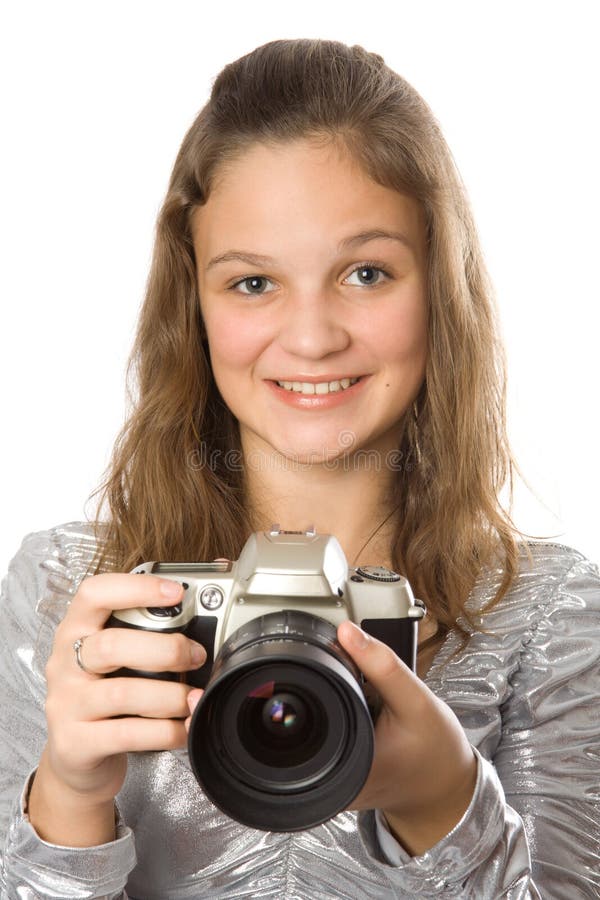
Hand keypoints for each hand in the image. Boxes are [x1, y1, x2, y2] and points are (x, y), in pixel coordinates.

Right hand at [40, 572, 206, 805]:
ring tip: (194, 698)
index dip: (135, 588)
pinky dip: (165, 731)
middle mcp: (64, 664)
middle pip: (111, 645)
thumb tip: (208, 604)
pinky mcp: (75, 743)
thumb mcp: (115, 660)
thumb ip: (147, 632)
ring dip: (170, 696)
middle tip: (197, 656)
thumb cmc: (105, 697)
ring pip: (122, 693)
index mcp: (76, 631)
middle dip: (165, 649)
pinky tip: (184, 728)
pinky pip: (127, 734)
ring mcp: (66, 704)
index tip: (176, 593)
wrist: (74, 758)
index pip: (94, 594)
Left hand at [336, 621, 476, 855]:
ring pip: (323, 724)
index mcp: (349, 766)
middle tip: (374, 695)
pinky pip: (333, 735)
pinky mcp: (342, 776)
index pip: (314, 706)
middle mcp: (335, 780)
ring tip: (374, 709)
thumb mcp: (417, 701)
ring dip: (342, 705)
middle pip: (315, 714)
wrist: (448, 785)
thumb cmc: (438, 751)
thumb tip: (347, 632)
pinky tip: (371, 720)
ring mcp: (336, 783)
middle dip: (338, 691)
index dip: (329, 675)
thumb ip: (383, 665)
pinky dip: (348, 719)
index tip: (352, 666)